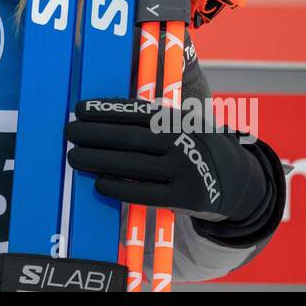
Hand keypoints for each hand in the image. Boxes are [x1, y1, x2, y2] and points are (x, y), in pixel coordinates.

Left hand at [64, 97, 267, 223]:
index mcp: (180, 118)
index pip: (137, 112)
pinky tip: (98, 183)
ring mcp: (186, 169)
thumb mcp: (183, 123)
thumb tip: (107, 111)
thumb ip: (154, 118)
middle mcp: (183, 141)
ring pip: (133, 165)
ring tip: (74, 157)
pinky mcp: (186, 197)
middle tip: (69, 132)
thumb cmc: (195, 146)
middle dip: (94, 134)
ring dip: (98, 160)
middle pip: (129, 138)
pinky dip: (118, 188)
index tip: (80, 109)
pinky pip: (145, 193)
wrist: (236, 181)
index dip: (106, 109)